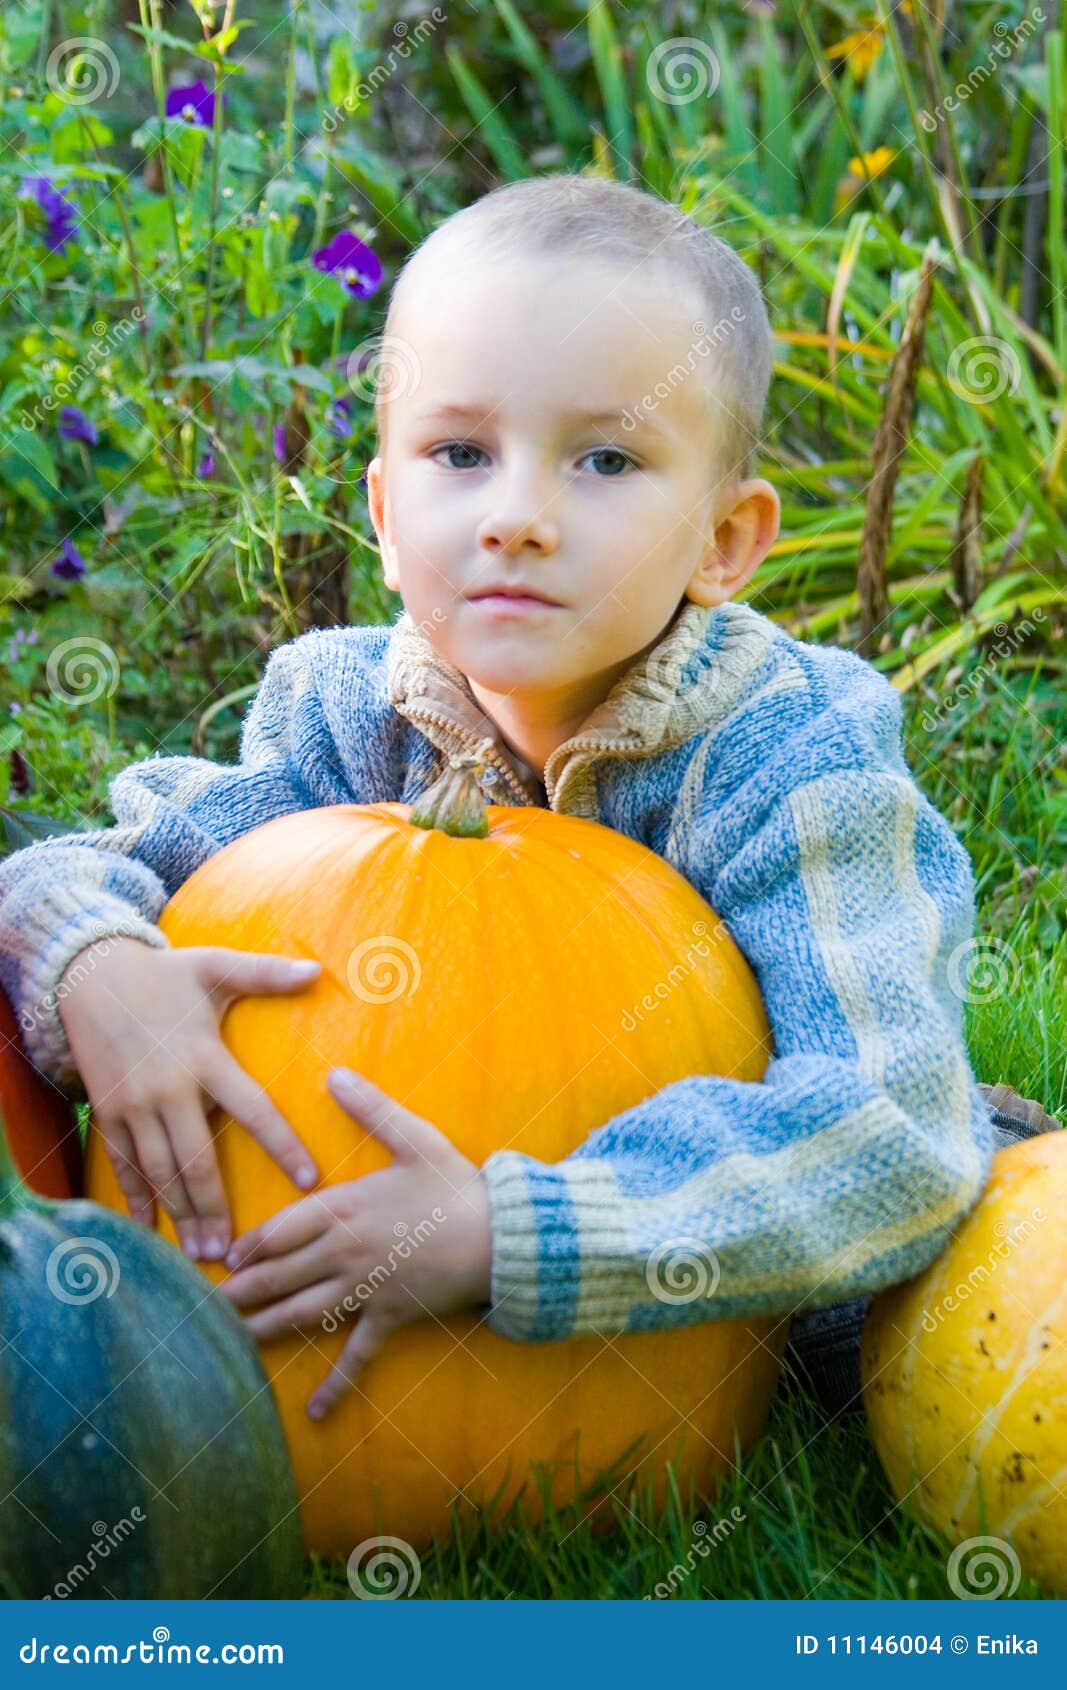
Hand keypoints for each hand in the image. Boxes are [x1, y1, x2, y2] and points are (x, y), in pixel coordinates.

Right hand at [58, 936, 322, 1259]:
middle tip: (232, 1252)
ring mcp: (132, 1105)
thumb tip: (317, 970)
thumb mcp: (216, 966)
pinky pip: (123, 1164)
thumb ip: (266, 974)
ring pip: (159, 1171)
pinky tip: (149, 1229)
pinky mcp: (107, 1113)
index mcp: (204, 1058)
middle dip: (214, 1209)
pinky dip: (136, 1198)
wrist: (91, 976)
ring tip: (199, 1252)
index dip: (282, 1145)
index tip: (308, 1179)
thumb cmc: (165, 974)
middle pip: (195, 1160)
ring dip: (178, 1214)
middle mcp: (168, 1089)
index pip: (252, 1109)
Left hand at [217, 1068, 492, 1418]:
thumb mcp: (414, 1137)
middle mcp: (345, 1253)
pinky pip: (357, 1355)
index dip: (249, 1246)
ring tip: (229, 1342)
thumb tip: (334, 1073)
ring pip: (302, 1314)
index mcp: (345, 1208)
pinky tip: (315, 1413)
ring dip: (262, 1329)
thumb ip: (371, 1108)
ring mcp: (365, 1290)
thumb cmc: (456, 1185)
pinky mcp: (389, 1318)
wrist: (504, 1236)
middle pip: (279, 1275)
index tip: (224, 1259)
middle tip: (199, 1309)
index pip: (281, 1230)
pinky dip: (336, 1384)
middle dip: (239, 1292)